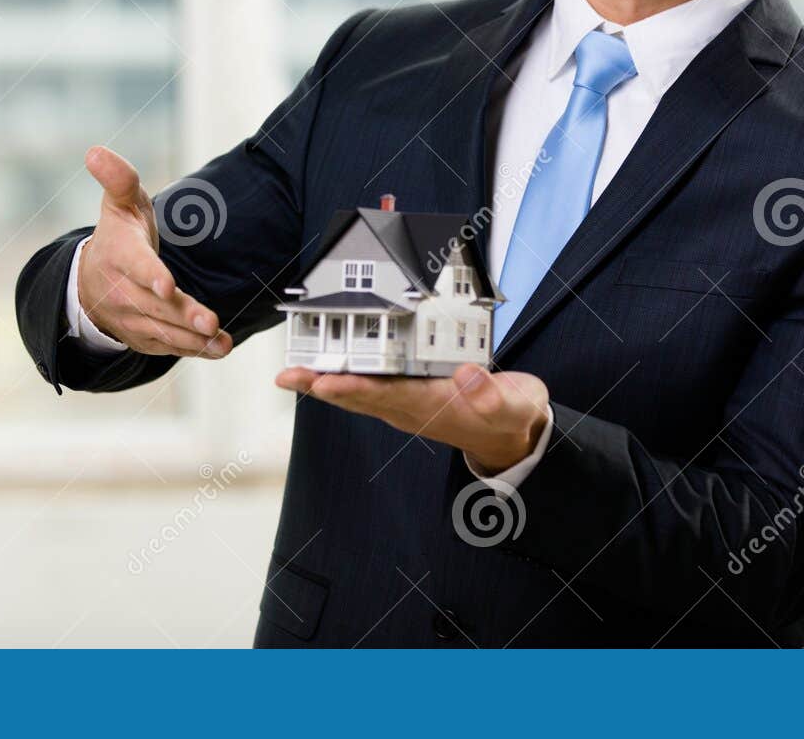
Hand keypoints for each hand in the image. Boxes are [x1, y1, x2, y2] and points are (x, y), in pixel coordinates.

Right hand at [77, 145, 230, 358]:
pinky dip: (194, 350)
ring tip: (221, 340)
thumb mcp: (119, 203)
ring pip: (163, 331)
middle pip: (154, 306)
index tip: (166, 284)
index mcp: (119, 254)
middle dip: (182, 315)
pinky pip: (169, 347)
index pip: (134, 265)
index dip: (149, 275)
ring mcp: (132, 317)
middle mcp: (122, 291)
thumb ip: (118, 179)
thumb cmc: (118, 236)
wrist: (91, 281)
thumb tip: (96, 151)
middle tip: (209, 321)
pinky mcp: (143, 337)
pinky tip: (219, 348)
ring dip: (192, 339)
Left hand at [275, 362, 548, 474]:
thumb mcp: (515, 405)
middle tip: (288, 377)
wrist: (511, 435)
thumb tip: (467, 376)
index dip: (356, 387)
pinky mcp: (407, 396)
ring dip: (324, 382)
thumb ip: (493, 394)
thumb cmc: (511, 416)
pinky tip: (322, 369)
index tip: (326, 382)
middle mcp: (412, 407)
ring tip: (290, 375)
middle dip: (323, 385)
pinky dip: (343, 376)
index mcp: (434, 405)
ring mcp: (407, 404)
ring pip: (358, 393)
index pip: (388, 394)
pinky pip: (368, 387)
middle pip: (360, 396)